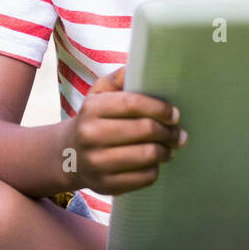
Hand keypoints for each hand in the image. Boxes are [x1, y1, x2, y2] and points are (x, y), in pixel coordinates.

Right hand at [64, 66, 185, 195]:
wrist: (68, 156)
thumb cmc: (94, 119)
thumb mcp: (98, 93)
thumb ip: (118, 77)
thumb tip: (141, 64)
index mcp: (92, 108)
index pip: (133, 103)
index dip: (160, 108)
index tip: (174, 114)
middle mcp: (90, 135)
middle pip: (144, 130)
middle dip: (169, 132)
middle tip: (179, 134)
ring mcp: (96, 162)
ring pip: (147, 156)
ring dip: (166, 151)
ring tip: (171, 147)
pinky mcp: (105, 185)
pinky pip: (143, 178)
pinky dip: (155, 169)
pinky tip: (155, 163)